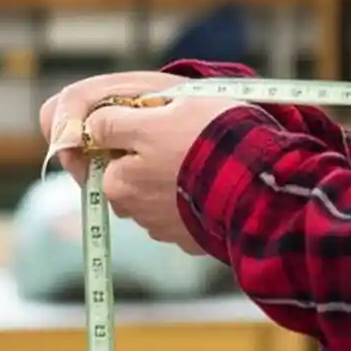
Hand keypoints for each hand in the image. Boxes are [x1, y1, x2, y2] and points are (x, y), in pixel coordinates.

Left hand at [39, 72, 247, 254]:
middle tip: (185, 136)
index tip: (159, 118)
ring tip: (205, 160)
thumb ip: (113, 121)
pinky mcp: (193, 240)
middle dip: (148, 156)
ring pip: (157, 193)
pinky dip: (194, 198)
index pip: (104, 148)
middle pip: (130, 173)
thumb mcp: (159, 110)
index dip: (129, 127)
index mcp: (117, 180)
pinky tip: (214, 183)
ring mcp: (164, 229)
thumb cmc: (213, 137)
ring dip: (172, 178)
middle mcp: (134, 211)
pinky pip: (185, 211)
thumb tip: (88, 130)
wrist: (263, 182)